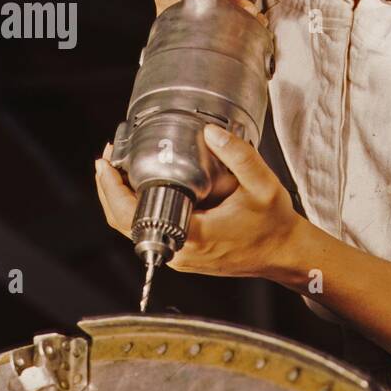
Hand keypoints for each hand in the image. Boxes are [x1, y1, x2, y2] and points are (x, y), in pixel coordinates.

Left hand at [94, 125, 300, 280]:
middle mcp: (180, 252)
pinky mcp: (184, 256)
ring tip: (118, 171)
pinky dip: (139, 211)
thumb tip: (211, 133)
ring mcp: (180, 258)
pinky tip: (142, 190)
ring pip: (135, 231)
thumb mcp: (263, 185)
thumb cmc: (274, 225)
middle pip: (124, 225)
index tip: (106, 164)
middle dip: (110, 190)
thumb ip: (239, 156)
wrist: (284, 253)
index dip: (113, 190)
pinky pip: (150, 234)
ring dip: (122, 201)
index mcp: (193, 236)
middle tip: (107, 160)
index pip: (134, 217)